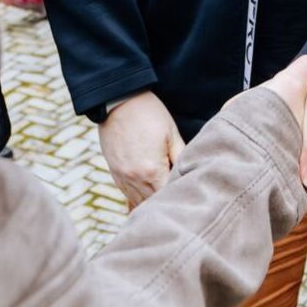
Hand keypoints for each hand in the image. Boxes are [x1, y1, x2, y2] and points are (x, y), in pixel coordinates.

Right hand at [99, 91, 183, 207]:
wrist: (118, 101)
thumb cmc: (149, 114)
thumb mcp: (172, 134)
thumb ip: (181, 158)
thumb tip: (191, 174)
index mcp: (152, 171)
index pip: (169, 197)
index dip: (180, 198)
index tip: (189, 196)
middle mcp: (135, 179)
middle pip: (154, 204)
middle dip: (166, 203)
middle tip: (181, 203)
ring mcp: (123, 177)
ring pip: (139, 203)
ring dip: (152, 204)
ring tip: (166, 204)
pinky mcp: (115, 173)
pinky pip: (127, 195)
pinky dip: (138, 198)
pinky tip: (146, 200)